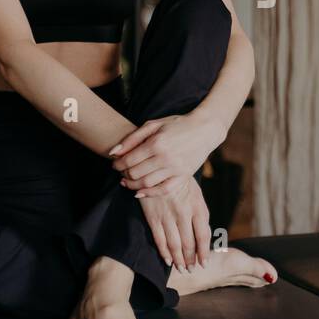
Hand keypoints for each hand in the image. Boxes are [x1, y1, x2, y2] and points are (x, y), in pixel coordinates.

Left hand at [109, 113, 223, 198]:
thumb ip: (132, 138)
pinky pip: (163, 190)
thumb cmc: (177, 124)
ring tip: (127, 181)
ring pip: (147, 183)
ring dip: (132, 185)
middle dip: (124, 174)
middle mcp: (165, 157)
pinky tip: (140, 192)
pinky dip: (149, 193)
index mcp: (156, 143)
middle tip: (121, 172)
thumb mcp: (154, 125)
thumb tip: (113, 152)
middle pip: (135, 173)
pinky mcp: (183, 176)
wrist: (204, 129)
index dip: (117, 164)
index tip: (114, 164)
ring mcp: (175, 168)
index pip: (129, 160)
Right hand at [137, 178, 211, 270]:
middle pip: (188, 243)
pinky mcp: (153, 215)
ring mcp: (167, 215)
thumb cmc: (181, 182)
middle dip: (190, 260)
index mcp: (197, 206)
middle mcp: (183, 212)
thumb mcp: (196, 194)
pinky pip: (159, 239)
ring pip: (174, 244)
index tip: (204, 263)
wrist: (158, 167)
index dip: (203, 252)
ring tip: (182, 269)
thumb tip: (206, 237)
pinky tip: (167, 260)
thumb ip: (201, 214)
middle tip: (191, 270)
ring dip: (178, 260)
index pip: (203, 235)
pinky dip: (164, 252)